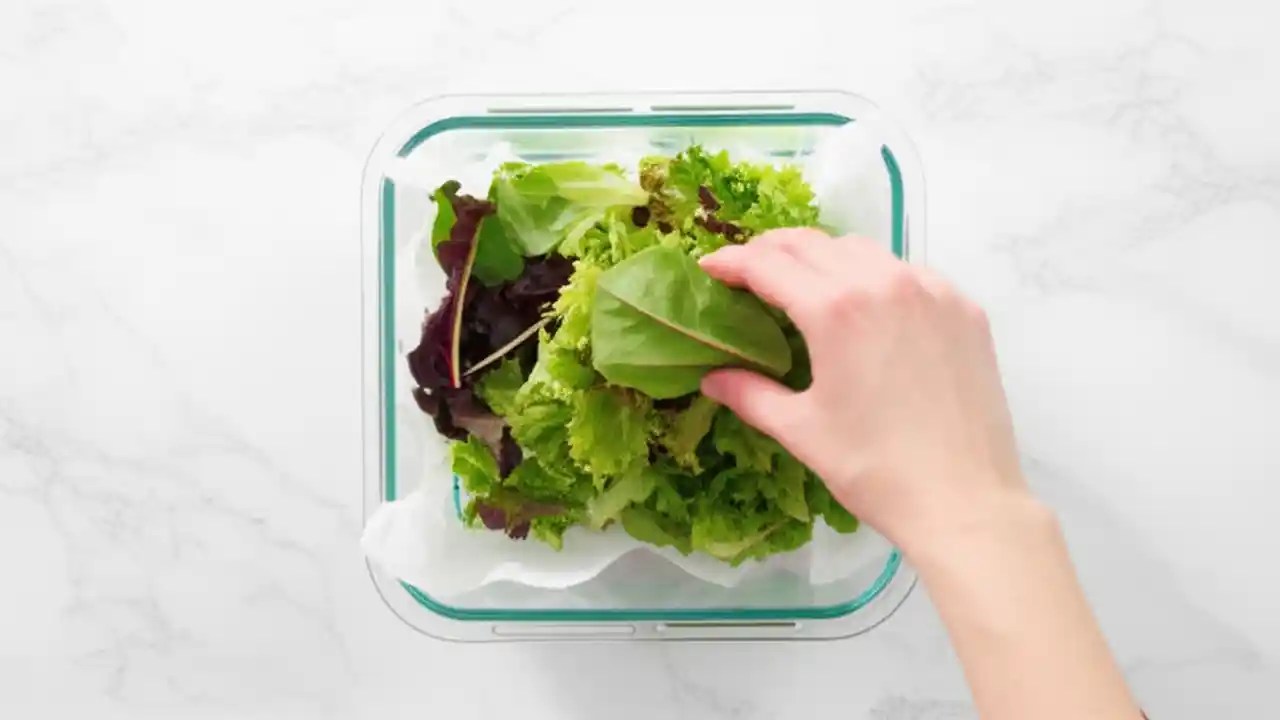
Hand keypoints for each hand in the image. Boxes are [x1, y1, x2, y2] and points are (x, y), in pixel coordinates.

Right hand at [699, 229, 1027, 555]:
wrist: (964, 501)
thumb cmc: (874, 469)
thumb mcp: (802, 430)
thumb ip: (750, 394)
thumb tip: (712, 378)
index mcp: (836, 309)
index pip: (769, 265)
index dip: (731, 262)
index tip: (710, 268)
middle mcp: (885, 282)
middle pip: (814, 245)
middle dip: (772, 252)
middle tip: (747, 272)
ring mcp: (932, 291)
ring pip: (864, 251)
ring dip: (824, 257)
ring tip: (804, 283)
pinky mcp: (964, 309)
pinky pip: (909, 272)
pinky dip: (876, 276)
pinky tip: (867, 306)